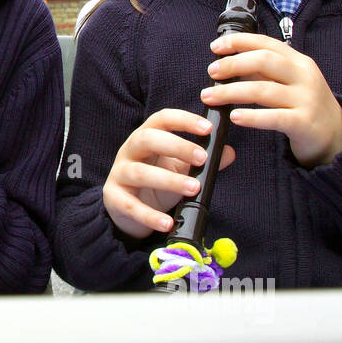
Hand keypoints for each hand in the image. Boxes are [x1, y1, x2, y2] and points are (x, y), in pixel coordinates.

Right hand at [103, 108, 235, 237]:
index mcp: (146, 136)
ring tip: (194, 189)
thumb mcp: (179, 168)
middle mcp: (129, 150)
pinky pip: (131, 206)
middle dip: (176, 146)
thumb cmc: (155, 182)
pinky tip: (167, 223)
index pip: (162, 119)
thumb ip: (201, 160)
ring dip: (169, 180)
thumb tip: (228, 152)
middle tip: (203, 158)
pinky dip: (150, 216)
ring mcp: (119, 173)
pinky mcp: (114, 198)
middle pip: (147, 139)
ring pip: (140, 172)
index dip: (184, 120)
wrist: (127, 209)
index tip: (207, 128)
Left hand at [202, 33, 341, 167]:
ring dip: (231, 92)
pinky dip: (252, 117)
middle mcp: (304, 76)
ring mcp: (306, 99)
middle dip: (232, 65)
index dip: (239, 42)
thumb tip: (228, 62)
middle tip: (211, 72)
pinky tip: (234, 117)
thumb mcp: (290, 81)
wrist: (336, 136)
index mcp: (298, 61)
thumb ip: (264, 71)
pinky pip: (274, 117)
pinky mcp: (304, 122)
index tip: (215, 47)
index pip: (266, 44)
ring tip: (210, 96)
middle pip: (264, 61)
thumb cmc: (305, 105)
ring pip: (263, 90)